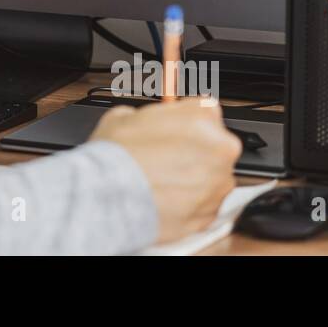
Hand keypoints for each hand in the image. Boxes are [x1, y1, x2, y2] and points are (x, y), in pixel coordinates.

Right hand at [90, 98, 240, 243]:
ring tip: (161, 181)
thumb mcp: (128, 114)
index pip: (206, 111)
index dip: (187, 121)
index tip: (177, 128)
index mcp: (203, 117)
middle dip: (193, 151)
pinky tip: (164, 198)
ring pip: (211, 178)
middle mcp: (220, 150)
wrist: (108, 195)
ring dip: (193, 178)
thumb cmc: (116, 155)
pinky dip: (189, 203)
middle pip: (213, 146)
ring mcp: (218, 185)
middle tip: (164, 157)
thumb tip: (152, 124)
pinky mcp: (211, 214)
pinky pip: (204, 205)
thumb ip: (155, 117)